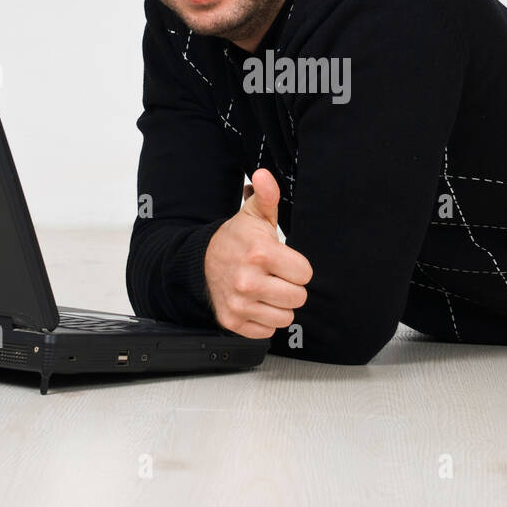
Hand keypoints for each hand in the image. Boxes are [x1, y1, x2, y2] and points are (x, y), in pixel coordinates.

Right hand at [204, 168, 311, 338]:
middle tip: (275, 275)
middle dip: (290, 286)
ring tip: (267, 288)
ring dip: (279, 304)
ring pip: (285, 317)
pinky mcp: (232, 321)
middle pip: (298, 297)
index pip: (305, 273)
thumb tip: (264, 175)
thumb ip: (267, 196)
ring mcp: (239, 304)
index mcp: (260, 254)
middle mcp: (248, 281)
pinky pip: (267, 331)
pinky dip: (264, 319)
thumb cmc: (235, 239)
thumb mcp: (253, 215)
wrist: (202, 261)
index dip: (297, 267)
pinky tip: (256, 302)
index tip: (284, 261)